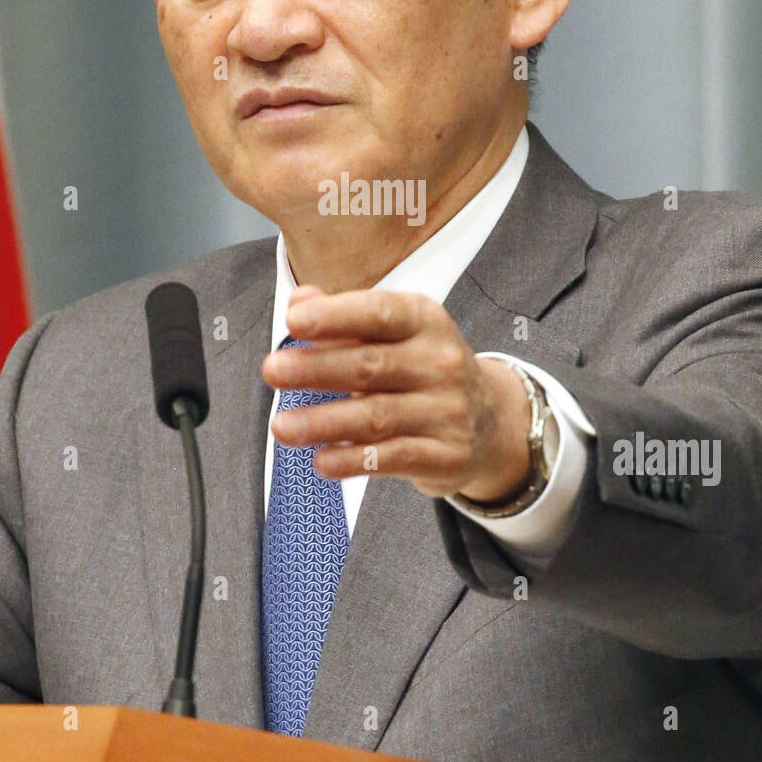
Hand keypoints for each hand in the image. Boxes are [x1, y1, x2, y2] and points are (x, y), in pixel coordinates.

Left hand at [262, 285, 532, 502]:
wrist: (488, 418)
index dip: (336, 316)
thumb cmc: (419, 368)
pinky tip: (321, 460)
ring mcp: (448, 410)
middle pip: (371, 365)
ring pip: (376, 416)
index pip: (379, 313)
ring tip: (282, 427)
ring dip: (323, 422)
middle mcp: (440, 362)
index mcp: (424, 321)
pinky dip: (354, 461)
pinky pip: (394, 458)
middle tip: (273, 371)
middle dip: (317, 368)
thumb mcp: (392, 333)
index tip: (294, 321)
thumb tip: (299, 301)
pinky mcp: (447, 454)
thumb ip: (343, 317)